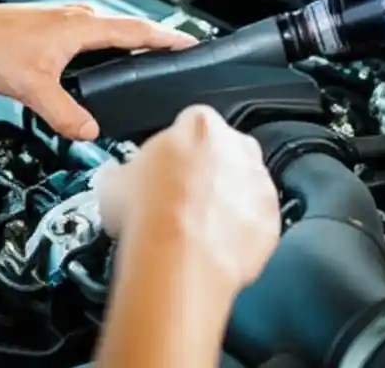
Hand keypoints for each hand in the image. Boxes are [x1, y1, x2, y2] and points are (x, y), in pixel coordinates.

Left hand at [0, 2, 195, 139]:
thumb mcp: (33, 89)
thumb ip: (65, 115)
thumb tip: (89, 132)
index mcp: (82, 26)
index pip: (137, 30)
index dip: (168, 39)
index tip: (192, 45)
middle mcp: (78, 18)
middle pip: (129, 28)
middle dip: (155, 41)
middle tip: (177, 55)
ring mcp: (66, 21)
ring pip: (110, 32)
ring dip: (130, 43)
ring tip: (148, 60)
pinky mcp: (54, 29)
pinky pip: (93, 37)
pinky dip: (107, 48)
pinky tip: (102, 64)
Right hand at [94, 106, 280, 291]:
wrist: (176, 258)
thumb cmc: (147, 213)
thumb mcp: (112, 181)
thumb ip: (125, 169)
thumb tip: (118, 177)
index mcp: (200, 126)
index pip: (191, 125)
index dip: (175, 149)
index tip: (164, 169)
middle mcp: (238, 148)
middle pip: (224, 152)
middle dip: (207, 172)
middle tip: (180, 200)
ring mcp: (259, 184)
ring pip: (244, 187)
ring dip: (227, 203)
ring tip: (196, 231)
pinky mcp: (271, 220)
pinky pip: (256, 222)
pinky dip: (241, 233)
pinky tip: (215, 248)